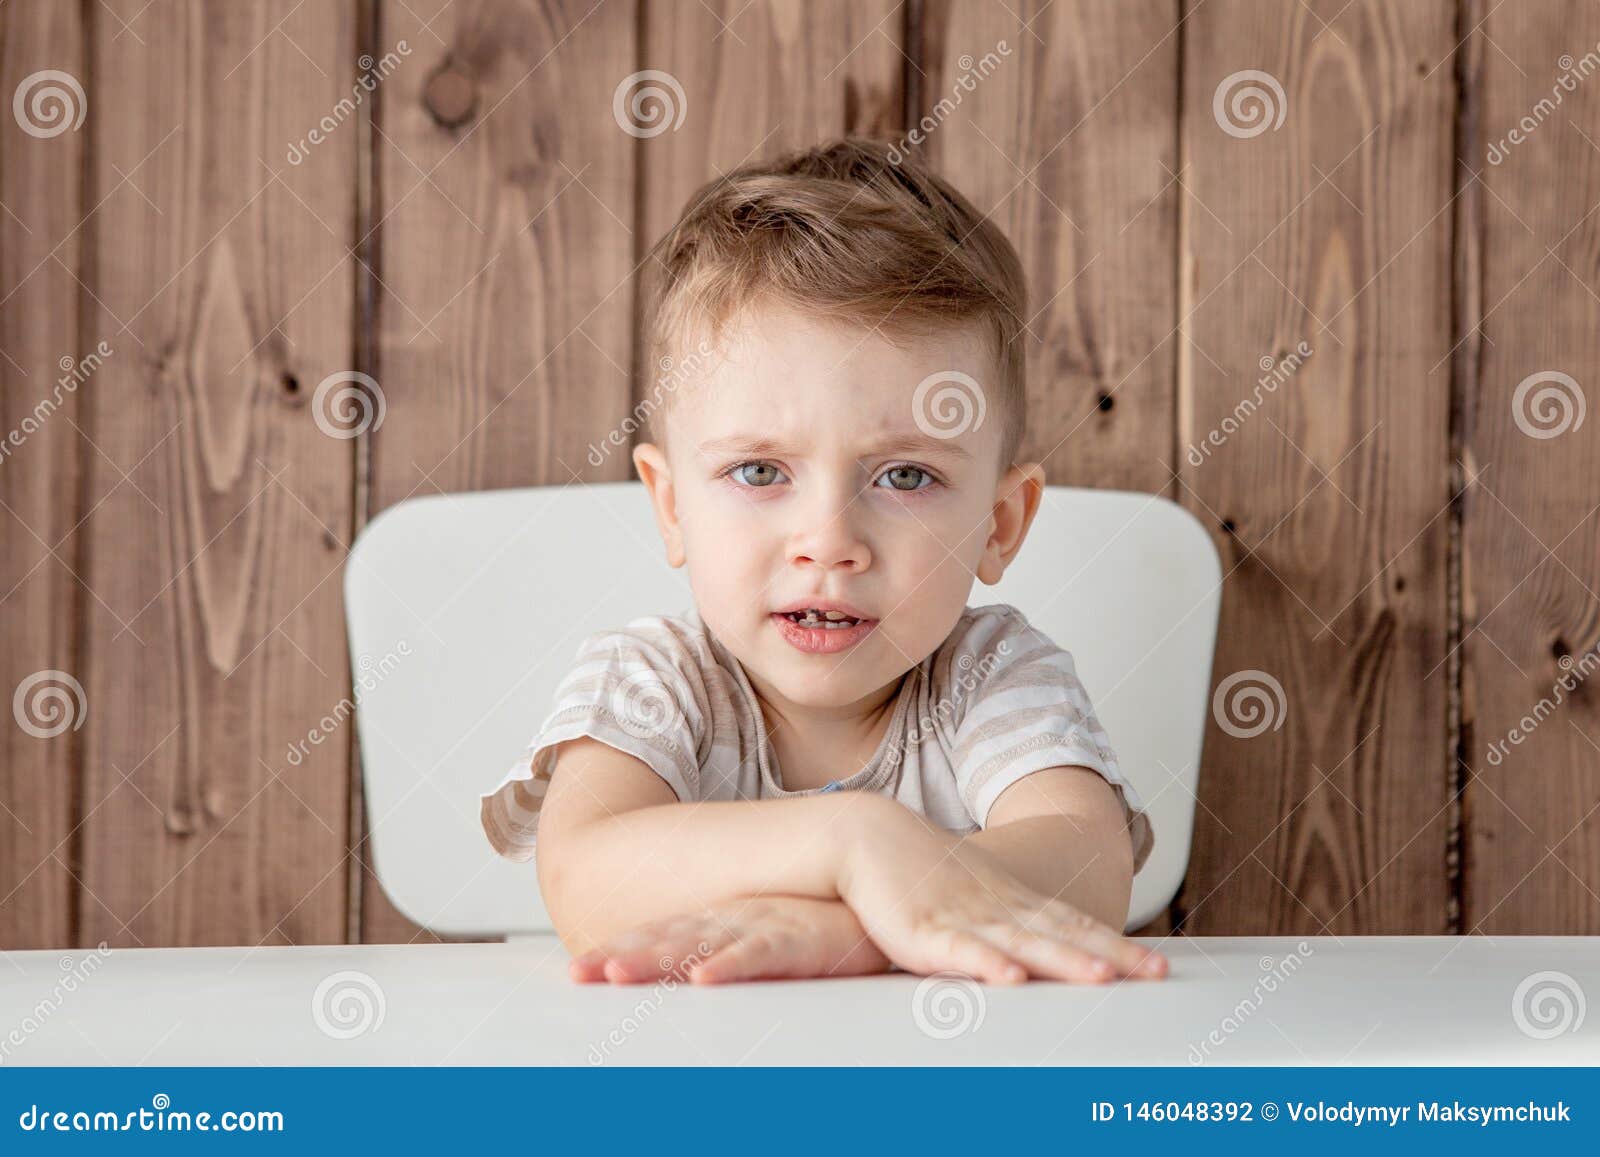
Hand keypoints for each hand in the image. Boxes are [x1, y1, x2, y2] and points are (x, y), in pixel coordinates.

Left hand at [568, 895, 892, 984]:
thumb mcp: (778, 942)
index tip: (578, 972)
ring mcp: (769, 924)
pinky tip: (704, 976)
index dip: (620, 951)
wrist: (892, 895)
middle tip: (577, 974)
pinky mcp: (806, 938)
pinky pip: (763, 953)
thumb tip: (699, 975)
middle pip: (668, 939)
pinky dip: (731, 963)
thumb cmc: (835, 925)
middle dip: (621, 957)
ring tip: (615, 975)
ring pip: (702, 943)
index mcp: (729, 919)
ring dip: (657, 959)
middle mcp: (740, 918)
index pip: (663, 936)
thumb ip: (742, 954)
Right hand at [837, 798, 1167, 984]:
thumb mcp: (973, 897)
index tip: (1155, 965)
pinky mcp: (924, 932)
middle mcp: (997, 910)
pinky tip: (1010, 979)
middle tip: (1154, 972)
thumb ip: (1007, 925)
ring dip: (1064, 960)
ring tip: (1101, 976)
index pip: (1076, 926)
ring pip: (1022, 944)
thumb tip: (1037, 957)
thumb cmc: (919, 872)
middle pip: (1064, 936)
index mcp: (1011, 903)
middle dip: (1112, 957)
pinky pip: (961, 951)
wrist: (868, 836)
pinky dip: (988, 965)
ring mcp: (964, 919)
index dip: (1118, 946)